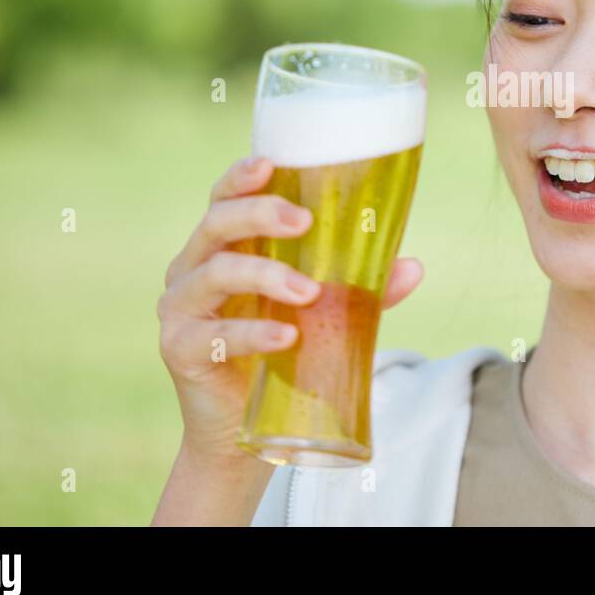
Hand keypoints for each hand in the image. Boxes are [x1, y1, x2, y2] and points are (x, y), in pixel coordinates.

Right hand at [156, 155, 424, 462]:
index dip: (240, 178)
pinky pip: (215, 334)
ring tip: (310, 293)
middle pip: (216, 224)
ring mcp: (181, 309)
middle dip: (260, 215)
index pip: (223, 200)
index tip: (270, 164)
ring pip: (216, 274)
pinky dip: (253, 333)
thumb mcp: (321, 313)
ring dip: (266, 276)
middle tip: (305, 222)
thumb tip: (413, 267)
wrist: (242, 431)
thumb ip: (361, 289)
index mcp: (222, 249)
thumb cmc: (280, 352)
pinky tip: (287, 337)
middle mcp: (192, 269)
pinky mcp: (180, 350)